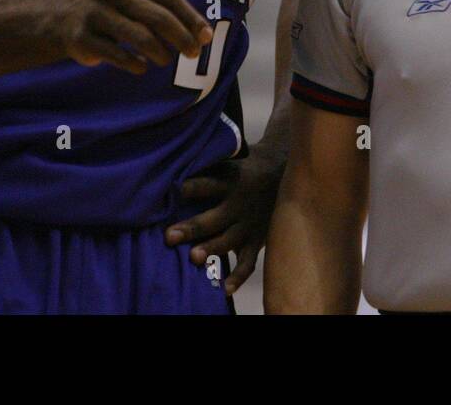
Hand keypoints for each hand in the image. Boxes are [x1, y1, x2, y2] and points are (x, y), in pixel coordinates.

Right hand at [55, 0, 211, 73]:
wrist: (65, 20)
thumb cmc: (118, 9)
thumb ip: (169, 11)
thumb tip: (205, 35)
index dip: (191, 19)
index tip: (207, 37)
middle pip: (158, 16)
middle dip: (181, 38)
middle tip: (194, 54)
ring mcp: (92, 12)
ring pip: (140, 37)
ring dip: (160, 53)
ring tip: (165, 60)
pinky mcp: (81, 38)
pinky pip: (118, 55)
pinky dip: (136, 64)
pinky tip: (142, 66)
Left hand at [164, 144, 285, 294]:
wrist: (283, 173)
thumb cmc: (242, 169)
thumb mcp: (229, 162)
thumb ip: (206, 171)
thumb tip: (168, 175)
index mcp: (229, 182)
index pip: (208, 185)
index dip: (191, 188)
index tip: (173, 192)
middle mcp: (238, 204)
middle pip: (214, 217)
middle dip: (192, 227)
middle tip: (169, 236)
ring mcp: (249, 224)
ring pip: (229, 239)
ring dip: (211, 248)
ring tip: (193, 258)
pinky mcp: (257, 240)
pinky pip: (248, 261)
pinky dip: (238, 276)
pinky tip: (225, 288)